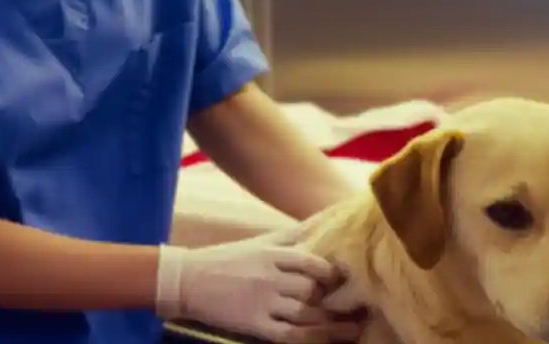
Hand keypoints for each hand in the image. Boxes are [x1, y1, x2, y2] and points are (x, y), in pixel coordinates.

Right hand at [156, 227, 365, 342]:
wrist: (187, 280)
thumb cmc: (228, 259)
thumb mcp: (261, 242)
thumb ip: (294, 234)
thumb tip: (327, 217)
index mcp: (271, 254)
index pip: (312, 262)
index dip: (334, 273)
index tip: (352, 278)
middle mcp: (269, 277)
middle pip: (312, 290)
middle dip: (335, 300)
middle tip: (361, 307)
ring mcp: (261, 302)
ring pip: (306, 314)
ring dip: (333, 324)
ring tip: (356, 328)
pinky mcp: (253, 325)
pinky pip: (290, 336)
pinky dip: (312, 339)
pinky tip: (329, 340)